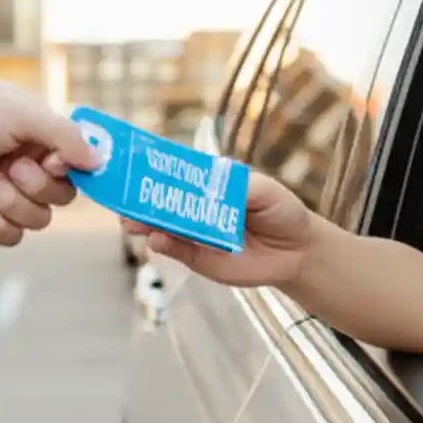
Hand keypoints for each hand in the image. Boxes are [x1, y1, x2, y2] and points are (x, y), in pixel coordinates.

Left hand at [0, 76, 97, 244]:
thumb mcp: (21, 113)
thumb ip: (65, 136)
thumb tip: (99, 161)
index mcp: (38, 135)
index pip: (77, 163)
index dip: (72, 169)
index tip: (54, 162)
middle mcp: (25, 162)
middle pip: (62, 197)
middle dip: (38, 186)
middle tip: (11, 167)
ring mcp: (4, 190)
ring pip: (38, 220)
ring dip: (14, 203)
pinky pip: (9, 236)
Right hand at [123, 172, 316, 287]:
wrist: (297, 251)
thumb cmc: (280, 211)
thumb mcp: (264, 190)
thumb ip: (235, 187)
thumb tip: (208, 187)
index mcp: (207, 183)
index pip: (176, 172)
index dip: (156, 168)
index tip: (136, 165)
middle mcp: (194, 206)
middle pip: (161, 199)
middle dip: (141, 198)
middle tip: (125, 198)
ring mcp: (193, 232)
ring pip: (161, 225)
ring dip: (145, 222)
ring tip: (133, 222)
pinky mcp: (196, 257)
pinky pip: (175, 250)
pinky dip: (163, 244)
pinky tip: (156, 239)